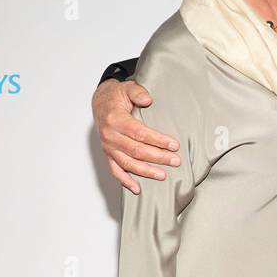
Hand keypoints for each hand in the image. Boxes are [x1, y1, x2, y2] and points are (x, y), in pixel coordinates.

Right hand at [92, 76, 180, 193]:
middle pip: (136, 150)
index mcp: (116, 120)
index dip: (158, 140)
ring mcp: (108, 147)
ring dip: (146, 171)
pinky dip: (125, 181)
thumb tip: (147, 100)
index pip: (140, 133)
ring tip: (163, 175)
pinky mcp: (108, 154)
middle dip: (158, 157)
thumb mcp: (127, 88)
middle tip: (175, 161)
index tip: (174, 145)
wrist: (100, 102)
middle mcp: (110, 136)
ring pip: (128, 163)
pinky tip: (137, 189)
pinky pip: (115, 171)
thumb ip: (137, 92)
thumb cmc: (116, 97)